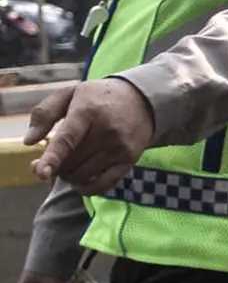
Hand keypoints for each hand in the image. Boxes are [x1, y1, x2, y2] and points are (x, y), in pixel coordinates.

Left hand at [29, 80, 154, 195]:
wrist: (142, 99)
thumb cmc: (98, 97)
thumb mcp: (69, 94)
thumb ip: (44, 114)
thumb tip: (29, 142)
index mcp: (88, 111)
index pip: (68, 139)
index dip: (52, 158)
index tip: (41, 173)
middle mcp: (106, 131)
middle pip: (70, 163)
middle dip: (55, 166)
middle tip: (52, 160)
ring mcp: (120, 147)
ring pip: (82, 175)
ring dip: (68, 176)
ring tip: (69, 164)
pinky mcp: (129, 159)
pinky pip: (103, 185)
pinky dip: (86, 188)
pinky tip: (80, 181)